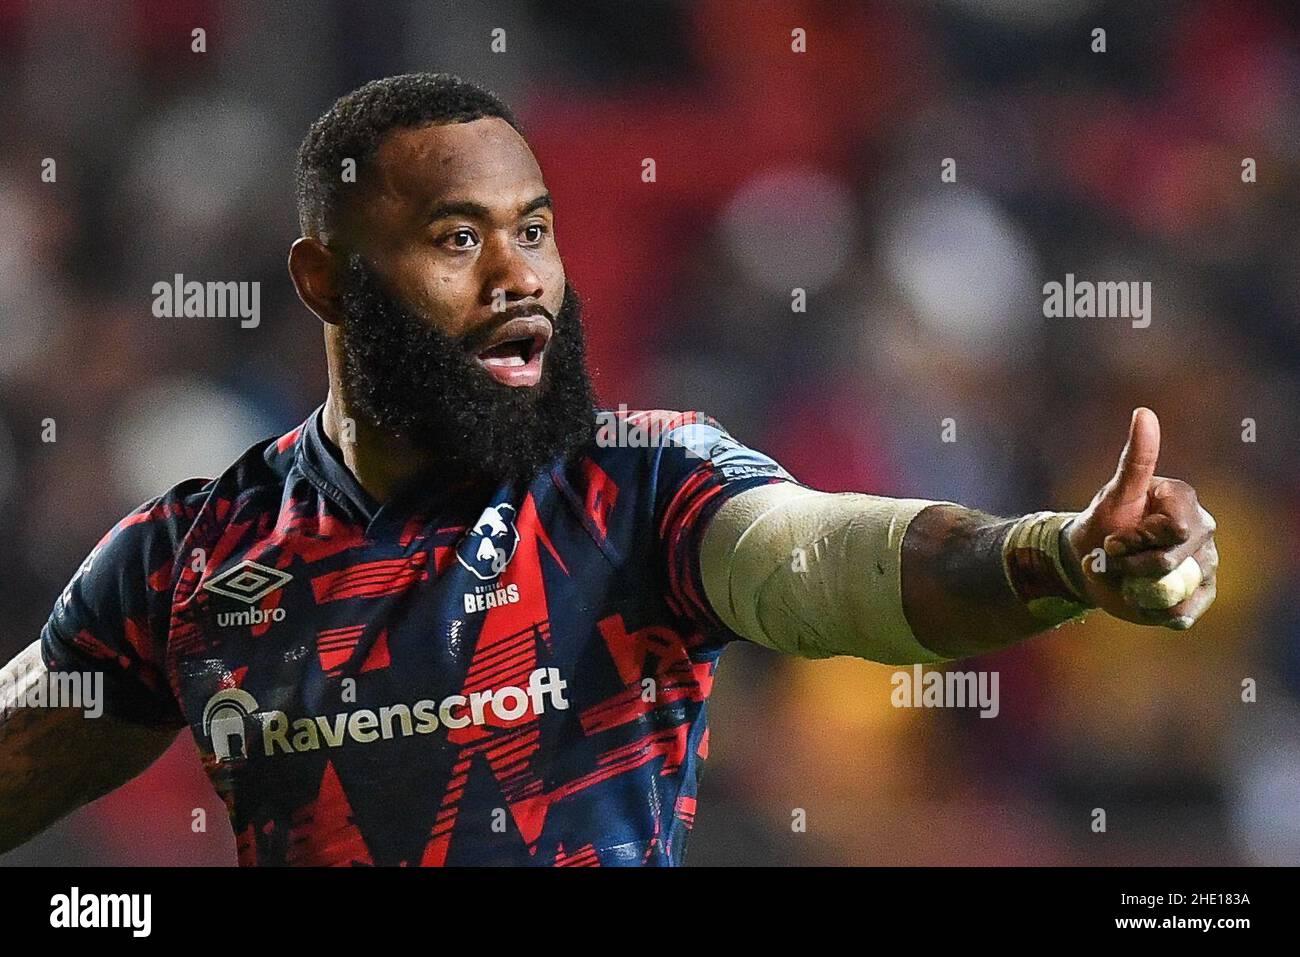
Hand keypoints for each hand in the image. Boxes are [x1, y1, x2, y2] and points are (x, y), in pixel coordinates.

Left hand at [1062, 408, 1217, 629]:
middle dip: (1131, 563)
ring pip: (1177, 586)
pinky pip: (1186, 610)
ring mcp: (1204, 562)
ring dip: (1138, 588)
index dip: (1136, 539)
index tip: (1113, 539)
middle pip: (1171, 559)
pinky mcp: (1199, 592)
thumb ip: (1136, 459)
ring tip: (1122, 577)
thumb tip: (1144, 412)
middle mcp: (1202, 529)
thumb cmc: (1101, 524)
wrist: (1091, 563)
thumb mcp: (1114, 495)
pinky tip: (1145, 602)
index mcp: (1183, 500)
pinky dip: (1162, 611)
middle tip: (1111, 557)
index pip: (1172, 528)